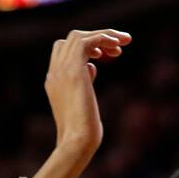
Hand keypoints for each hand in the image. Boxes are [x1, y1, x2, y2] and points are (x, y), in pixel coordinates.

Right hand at [45, 29, 130, 155]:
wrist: (76, 142)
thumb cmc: (83, 132)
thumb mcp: (84, 103)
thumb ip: (84, 84)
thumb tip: (92, 68)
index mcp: (54, 80)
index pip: (64, 51)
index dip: (86, 49)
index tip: (105, 55)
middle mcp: (55, 72)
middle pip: (70, 40)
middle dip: (96, 38)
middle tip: (119, 47)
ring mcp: (61, 70)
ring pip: (78, 37)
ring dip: (103, 35)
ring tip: (124, 42)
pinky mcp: (74, 72)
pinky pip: (86, 42)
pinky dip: (103, 38)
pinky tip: (118, 45)